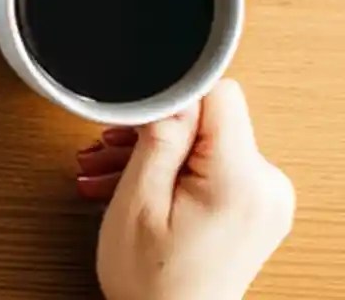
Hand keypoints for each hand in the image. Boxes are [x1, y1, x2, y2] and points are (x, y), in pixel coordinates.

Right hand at [76, 80, 294, 299]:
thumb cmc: (151, 281)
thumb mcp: (137, 202)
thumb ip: (160, 139)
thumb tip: (172, 94)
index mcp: (239, 181)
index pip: (220, 96)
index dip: (173, 102)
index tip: (139, 123)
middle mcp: (266, 187)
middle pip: (210, 122)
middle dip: (155, 134)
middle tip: (108, 156)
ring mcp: (267, 199)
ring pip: (208, 145)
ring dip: (158, 155)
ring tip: (110, 176)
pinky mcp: (257, 207)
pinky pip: (217, 168)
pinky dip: (178, 173)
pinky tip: (139, 188)